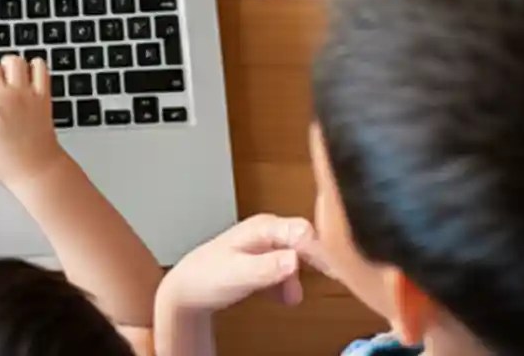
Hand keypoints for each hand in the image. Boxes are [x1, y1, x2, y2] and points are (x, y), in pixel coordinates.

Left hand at [156, 214, 332, 315]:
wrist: (187, 290)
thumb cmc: (205, 277)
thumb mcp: (237, 274)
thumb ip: (267, 267)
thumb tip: (296, 259)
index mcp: (263, 227)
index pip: (305, 231)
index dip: (323, 250)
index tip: (336, 270)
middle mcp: (268, 231)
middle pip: (308, 241)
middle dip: (319, 263)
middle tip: (331, 282)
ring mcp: (268, 246)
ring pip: (301, 258)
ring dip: (300, 278)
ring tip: (289, 296)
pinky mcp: (266, 261)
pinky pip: (289, 271)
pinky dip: (289, 285)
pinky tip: (279, 296)